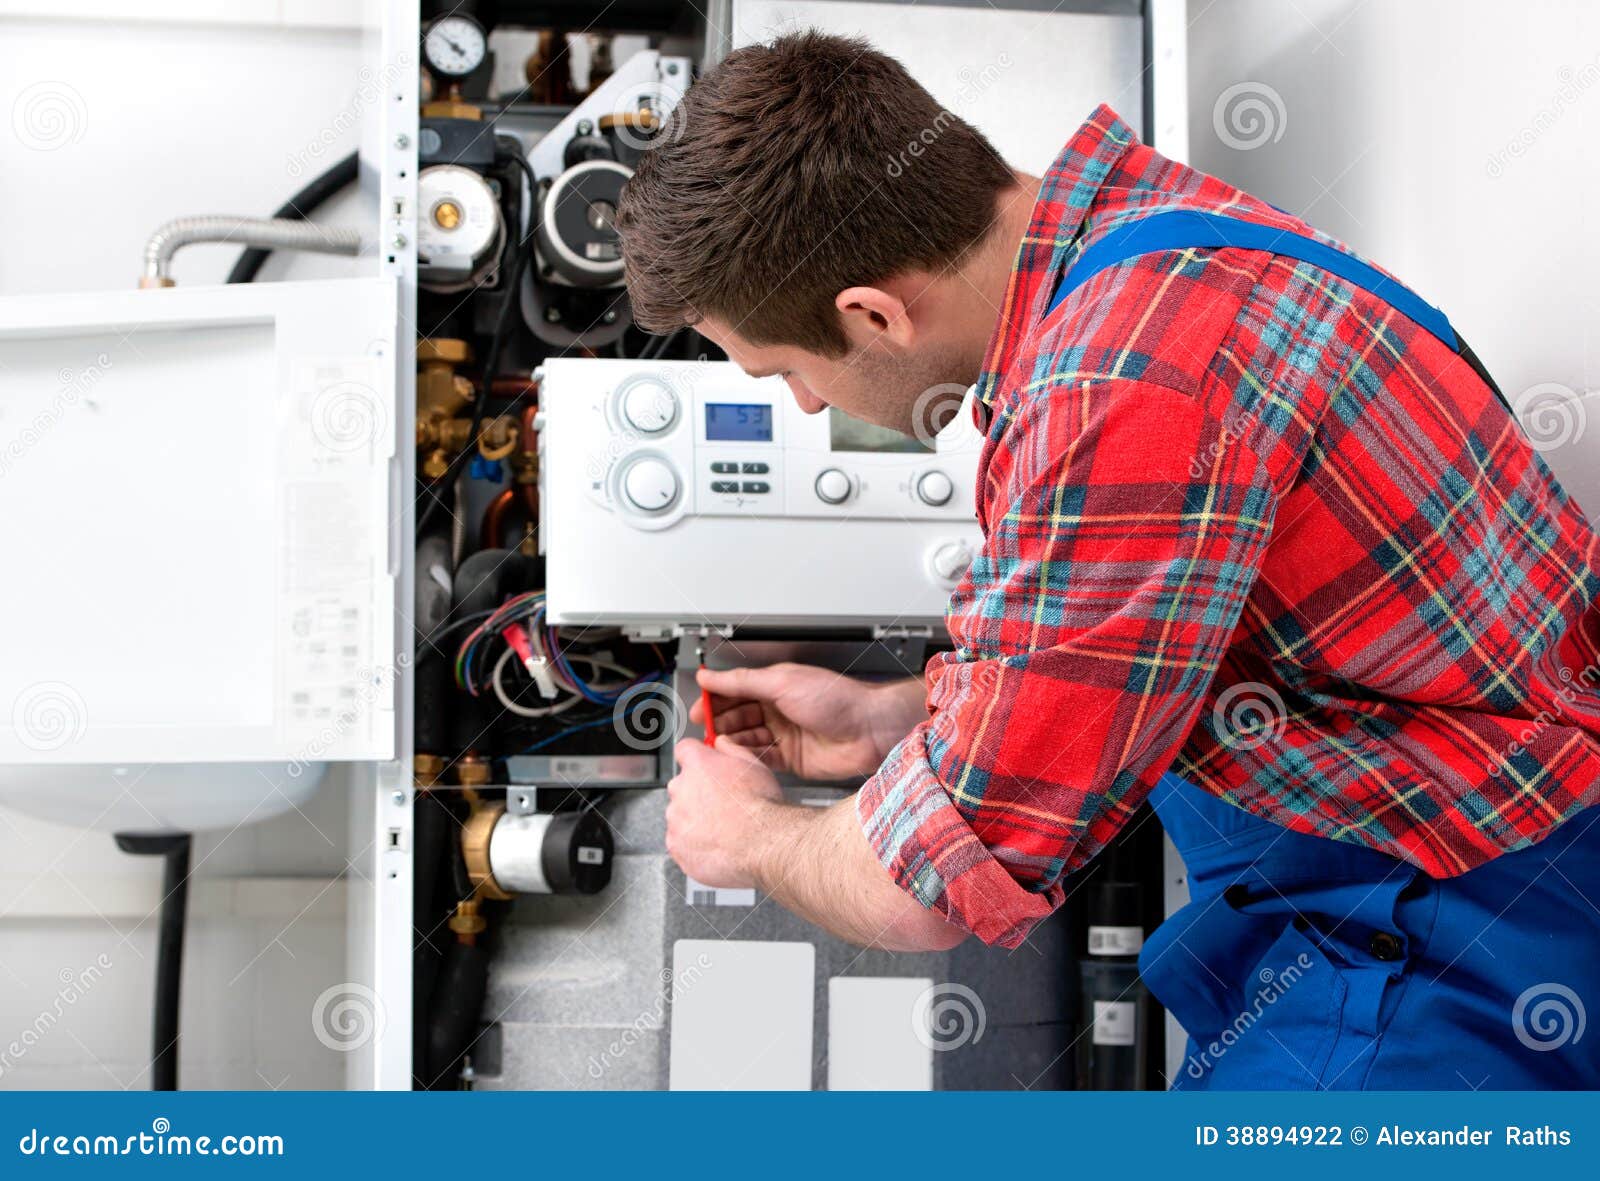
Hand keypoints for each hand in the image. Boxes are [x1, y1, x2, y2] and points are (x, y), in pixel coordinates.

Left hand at [665, 738, 784, 887]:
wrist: (761, 844)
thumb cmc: (760, 807)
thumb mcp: (754, 765)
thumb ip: (731, 749)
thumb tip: (721, 743)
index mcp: (698, 765)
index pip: (685, 750)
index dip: (696, 758)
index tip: (704, 767)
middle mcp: (681, 789)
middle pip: (682, 785)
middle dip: (697, 793)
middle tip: (722, 805)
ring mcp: (676, 819)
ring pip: (681, 815)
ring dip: (695, 819)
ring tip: (723, 829)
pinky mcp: (676, 846)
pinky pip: (680, 842)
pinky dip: (694, 844)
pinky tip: (716, 845)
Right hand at [691, 663, 924, 780]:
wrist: (870, 730)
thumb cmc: (838, 700)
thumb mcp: (782, 682)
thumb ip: (742, 681)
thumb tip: (710, 676)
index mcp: (776, 685)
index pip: (736, 690)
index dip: (715, 699)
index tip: (699, 708)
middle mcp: (779, 709)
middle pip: (738, 716)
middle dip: (720, 723)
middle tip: (706, 731)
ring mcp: (785, 735)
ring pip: (747, 738)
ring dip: (732, 741)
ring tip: (719, 745)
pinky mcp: (791, 760)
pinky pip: (761, 759)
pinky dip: (747, 758)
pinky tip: (738, 757)